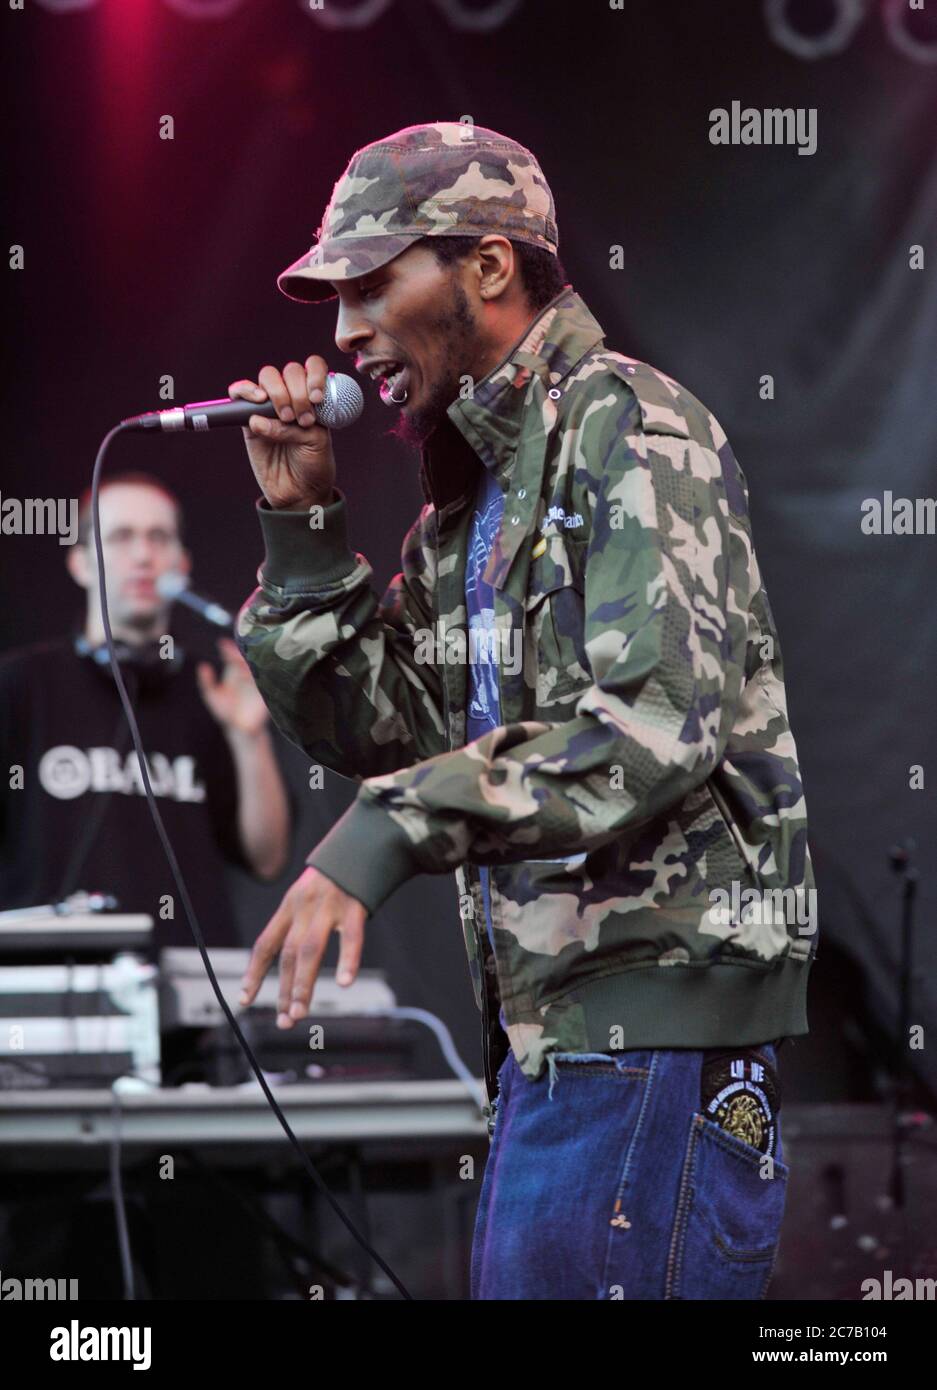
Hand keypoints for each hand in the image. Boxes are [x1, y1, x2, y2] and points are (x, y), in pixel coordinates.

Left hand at [196, 638, 268, 736]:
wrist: (240, 728)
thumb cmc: (227, 711)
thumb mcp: (212, 696)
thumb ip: (206, 682)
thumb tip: (203, 666)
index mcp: (235, 672)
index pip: (232, 656)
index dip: (228, 649)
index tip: (222, 643)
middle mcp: (246, 674)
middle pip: (246, 659)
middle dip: (243, 652)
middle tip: (239, 646)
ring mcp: (257, 683)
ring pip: (258, 667)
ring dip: (255, 661)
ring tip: (249, 656)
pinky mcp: (265, 693)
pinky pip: (267, 683)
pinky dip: (265, 677)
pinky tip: (261, 671)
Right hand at [228, 355, 336, 510]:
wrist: (299, 492)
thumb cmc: (313, 465)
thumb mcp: (316, 444)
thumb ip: (296, 428)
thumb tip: (260, 419)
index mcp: (315, 397)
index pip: (314, 367)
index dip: (315, 375)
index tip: (316, 398)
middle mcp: (294, 396)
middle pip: (290, 371)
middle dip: (296, 391)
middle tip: (301, 418)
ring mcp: (270, 405)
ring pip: (268, 376)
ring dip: (277, 392)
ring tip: (284, 418)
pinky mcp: (248, 418)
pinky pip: (239, 393)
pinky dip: (244, 390)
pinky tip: (256, 400)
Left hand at [238, 867, 366, 1027]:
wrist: (362, 839)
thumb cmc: (338, 874)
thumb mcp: (310, 892)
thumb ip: (302, 920)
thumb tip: (295, 960)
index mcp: (290, 905)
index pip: (266, 943)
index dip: (255, 972)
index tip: (245, 998)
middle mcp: (304, 906)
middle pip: (288, 954)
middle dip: (284, 990)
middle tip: (284, 1021)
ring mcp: (329, 905)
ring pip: (310, 951)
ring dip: (303, 985)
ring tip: (299, 1013)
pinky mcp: (355, 904)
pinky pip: (352, 937)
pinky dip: (348, 960)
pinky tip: (345, 983)